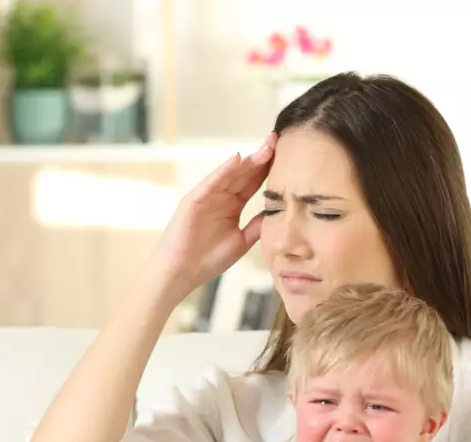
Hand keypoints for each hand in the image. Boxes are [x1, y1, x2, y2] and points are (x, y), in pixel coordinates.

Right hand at [153, 133, 276, 296]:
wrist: (183, 272)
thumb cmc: (208, 259)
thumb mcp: (242, 240)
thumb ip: (257, 225)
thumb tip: (279, 212)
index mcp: (232, 205)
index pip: (254, 182)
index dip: (269, 169)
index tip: (287, 155)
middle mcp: (221, 197)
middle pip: (244, 173)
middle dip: (261, 157)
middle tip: (278, 140)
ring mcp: (207, 196)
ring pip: (230, 174)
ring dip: (248, 161)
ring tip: (266, 148)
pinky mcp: (194, 200)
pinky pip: (211, 182)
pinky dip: (223, 171)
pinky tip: (237, 159)